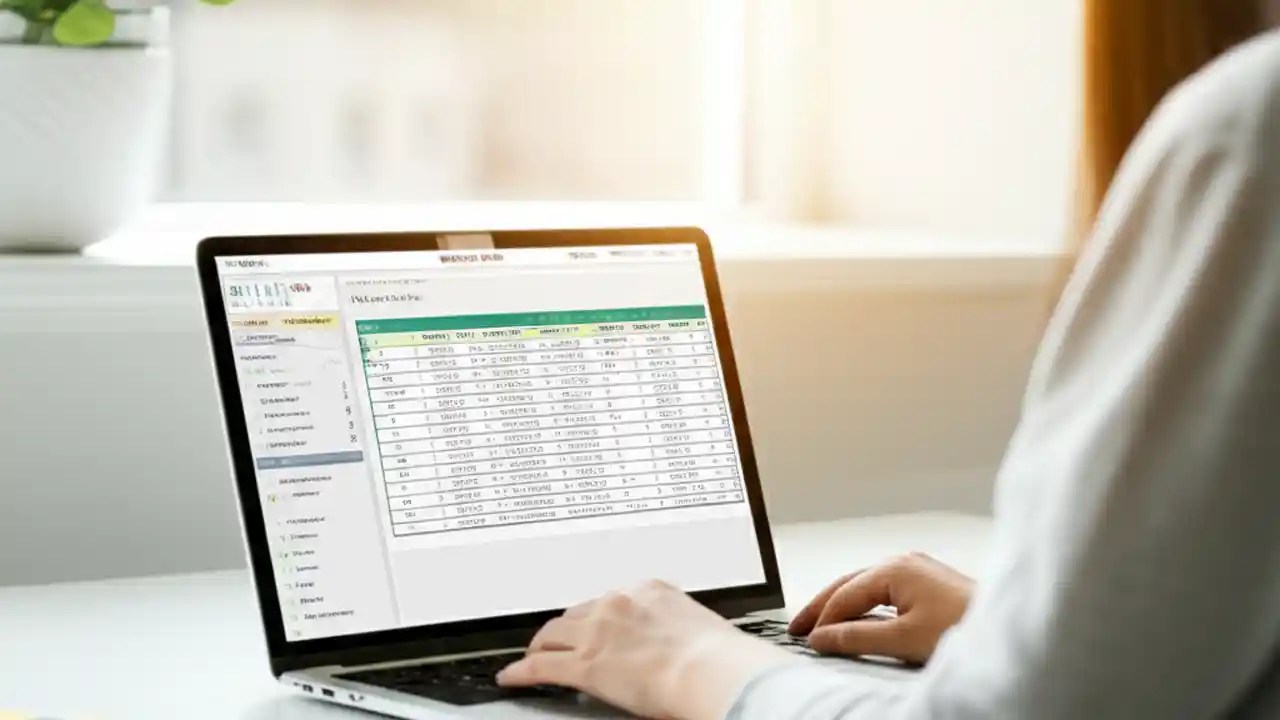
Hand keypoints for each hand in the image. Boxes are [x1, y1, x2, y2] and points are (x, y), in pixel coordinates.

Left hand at [497, 579, 795, 719]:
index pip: (610, 599)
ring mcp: (597, 632)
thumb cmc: (718, 656)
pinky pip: (541, 666)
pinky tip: (512, 676)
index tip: (596, 622)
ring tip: (534, 654)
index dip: (597, 615)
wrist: (711, 671)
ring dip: (541, 645)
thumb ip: (675, 625)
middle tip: (560, 639)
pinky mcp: (585, 665)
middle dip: (567, 627)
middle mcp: (618, 604)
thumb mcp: (696, 624)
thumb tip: (677, 641)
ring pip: (554, 634)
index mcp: (649, 590)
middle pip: (577, 613)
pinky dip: (522, 671)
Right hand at [788, 552, 973, 664]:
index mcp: (895, 568)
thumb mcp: (903, 639)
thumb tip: (823, 638)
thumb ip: (857, 637)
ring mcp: (918, 570)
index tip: (807, 640)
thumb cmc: (965, 626)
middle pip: (850, 584)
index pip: (845, 594)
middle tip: (798, 627)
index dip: (823, 619)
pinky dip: (865, 606)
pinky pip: (885, 592)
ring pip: (867, 587)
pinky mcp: (930, 584)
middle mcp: (904, 562)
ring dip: (843, 606)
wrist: (1012, 627)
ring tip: (821, 626)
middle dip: (823, 607)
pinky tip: (858, 619)